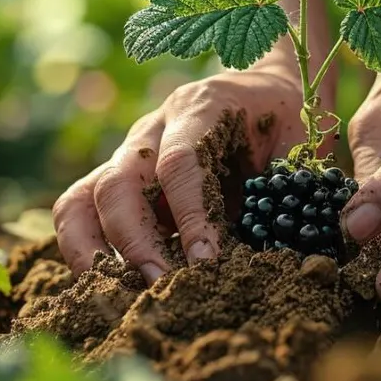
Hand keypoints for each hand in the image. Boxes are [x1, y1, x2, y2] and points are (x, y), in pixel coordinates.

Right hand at [53, 56, 309, 283]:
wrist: (268, 87)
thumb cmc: (288, 120)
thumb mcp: (302, 143)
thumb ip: (295, 185)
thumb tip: (298, 247)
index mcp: (201, 107)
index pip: (179, 162)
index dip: (189, 215)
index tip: (205, 262)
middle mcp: (154, 127)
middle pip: (120, 181)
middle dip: (137, 241)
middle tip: (162, 286)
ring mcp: (129, 151)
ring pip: (84, 195)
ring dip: (95, 249)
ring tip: (117, 293)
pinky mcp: (117, 176)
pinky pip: (78, 207)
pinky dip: (81, 247)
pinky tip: (102, 284)